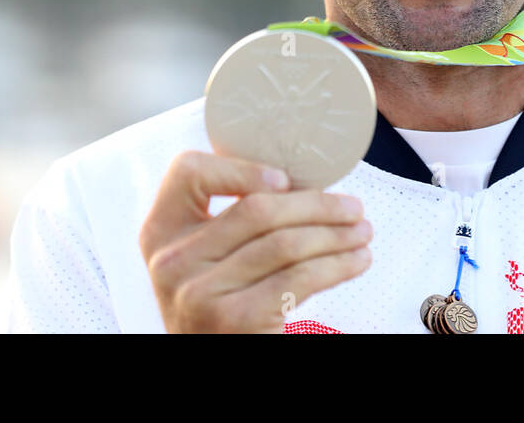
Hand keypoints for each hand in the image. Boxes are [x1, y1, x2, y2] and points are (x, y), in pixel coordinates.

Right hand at [139, 150, 371, 332]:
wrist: (215, 356)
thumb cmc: (221, 298)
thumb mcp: (206, 256)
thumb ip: (231, 219)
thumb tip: (306, 182)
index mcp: (159, 231)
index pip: (188, 172)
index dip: (240, 168)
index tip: (286, 178)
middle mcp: (170, 260)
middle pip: (257, 209)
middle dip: (317, 205)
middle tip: (354, 207)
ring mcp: (198, 293)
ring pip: (285, 243)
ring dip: (336, 235)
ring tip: (363, 232)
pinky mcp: (232, 319)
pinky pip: (298, 278)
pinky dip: (337, 266)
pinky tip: (357, 261)